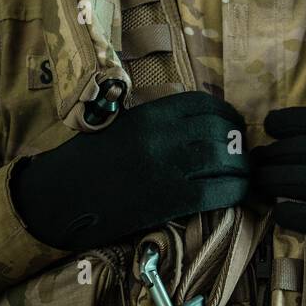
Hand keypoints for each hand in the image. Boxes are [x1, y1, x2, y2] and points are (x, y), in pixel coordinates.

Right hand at [10, 91, 248, 251]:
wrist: (59, 196)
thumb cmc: (87, 161)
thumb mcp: (122, 127)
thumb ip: (157, 124)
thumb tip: (196, 127)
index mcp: (150, 114)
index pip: (203, 104)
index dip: (226, 113)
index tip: (233, 122)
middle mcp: (162, 137)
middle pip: (219, 131)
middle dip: (238, 141)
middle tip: (244, 151)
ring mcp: (166, 168)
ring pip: (223, 160)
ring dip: (242, 167)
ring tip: (246, 173)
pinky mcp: (167, 200)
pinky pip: (215, 192)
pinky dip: (233, 191)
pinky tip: (238, 193)